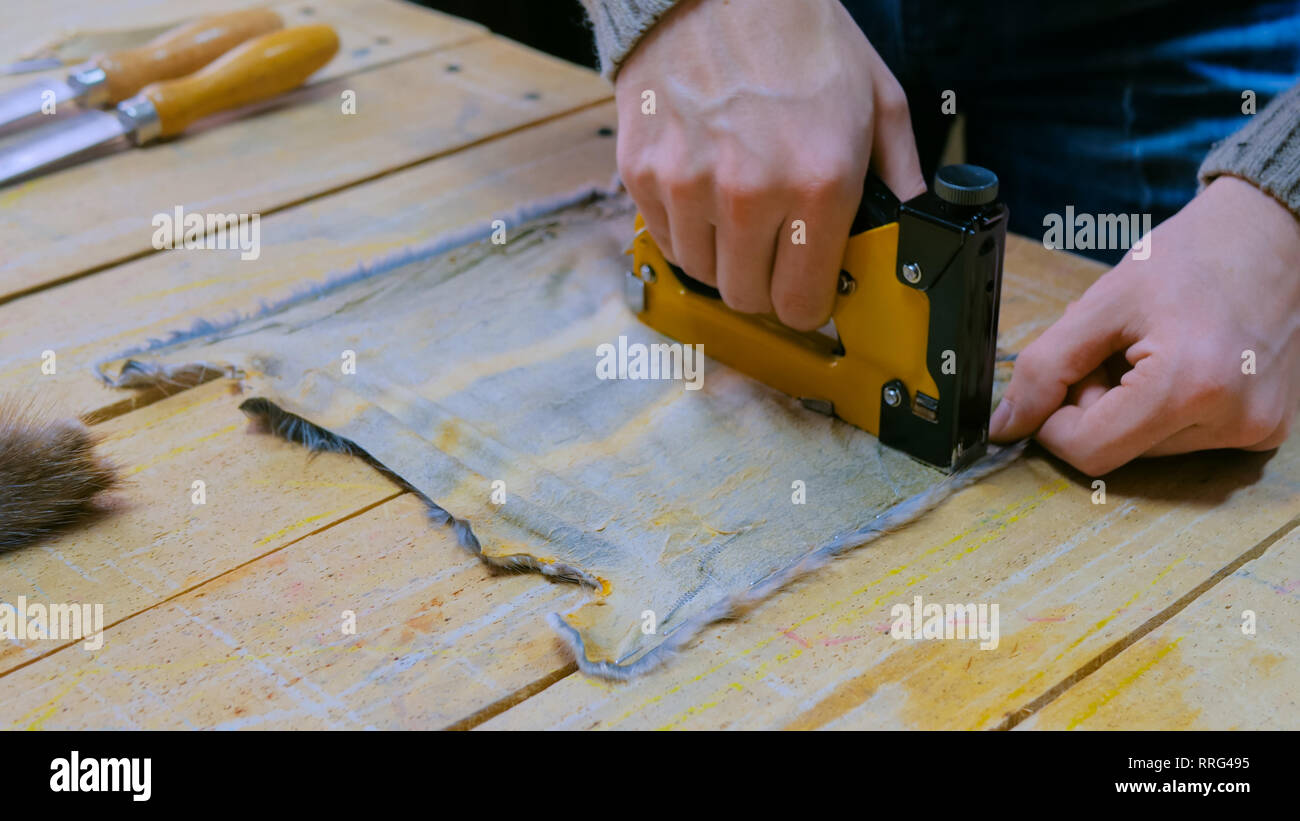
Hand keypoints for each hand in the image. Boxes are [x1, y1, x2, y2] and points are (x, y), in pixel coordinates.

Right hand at [614, 0, 924, 329]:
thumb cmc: (796, 36)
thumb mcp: (876, 99)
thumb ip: (901, 175)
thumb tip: (915, 228)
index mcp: (819, 183)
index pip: (801, 302)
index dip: (808, 301)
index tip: (807, 288)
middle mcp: (751, 194)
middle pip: (747, 297)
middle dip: (765, 282)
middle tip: (773, 249)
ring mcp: (689, 186)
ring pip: (702, 272)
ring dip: (722, 255)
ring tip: (738, 208)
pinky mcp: (643, 174)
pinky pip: (665, 237)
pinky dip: (684, 226)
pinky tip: (704, 186)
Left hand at [990, 176, 1299, 474]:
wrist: (1272, 234)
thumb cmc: (1189, 258)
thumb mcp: (1100, 305)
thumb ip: (1044, 368)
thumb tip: (1005, 425)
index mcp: (1190, 387)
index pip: (1089, 452)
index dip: (1056, 422)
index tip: (1061, 381)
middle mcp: (1232, 420)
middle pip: (1119, 451)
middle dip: (1097, 406)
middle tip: (1113, 350)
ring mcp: (1255, 430)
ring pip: (1148, 449)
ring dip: (1129, 407)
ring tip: (1150, 349)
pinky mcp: (1266, 430)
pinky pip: (1185, 439)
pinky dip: (1164, 409)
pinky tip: (1179, 363)